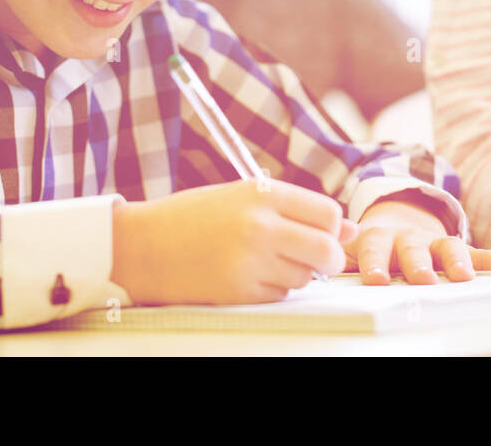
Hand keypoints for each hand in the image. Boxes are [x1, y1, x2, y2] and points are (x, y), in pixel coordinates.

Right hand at [110, 179, 358, 304]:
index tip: (323, 232)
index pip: (327, 213)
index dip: (332, 226)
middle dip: (329, 259)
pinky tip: (247, 276)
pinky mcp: (239, 291)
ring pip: (304, 277)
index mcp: (261, 193)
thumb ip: (295, 209)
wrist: (141, 246)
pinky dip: (273, 290)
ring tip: (265, 261)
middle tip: (317, 259)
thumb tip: (349, 228)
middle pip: (327, 250)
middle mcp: (259, 225)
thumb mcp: (241, 198)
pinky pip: (279, 296)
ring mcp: (249, 260)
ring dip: (296, 274)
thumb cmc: (191, 217)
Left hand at [344, 198, 490, 284]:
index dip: (373, 261)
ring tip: (463, 277)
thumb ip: (343, 257)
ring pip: (447, 247)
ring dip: (456, 261)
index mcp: (378, 237)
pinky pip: (479, 253)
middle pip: (412, 248)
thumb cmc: (370, 246)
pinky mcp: (455, 249)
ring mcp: (433, 242)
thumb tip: (319, 266)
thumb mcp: (352, 249)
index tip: (373, 278)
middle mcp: (407, 238)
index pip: (373, 247)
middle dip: (416, 263)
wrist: (394, 221)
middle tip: (421, 278)